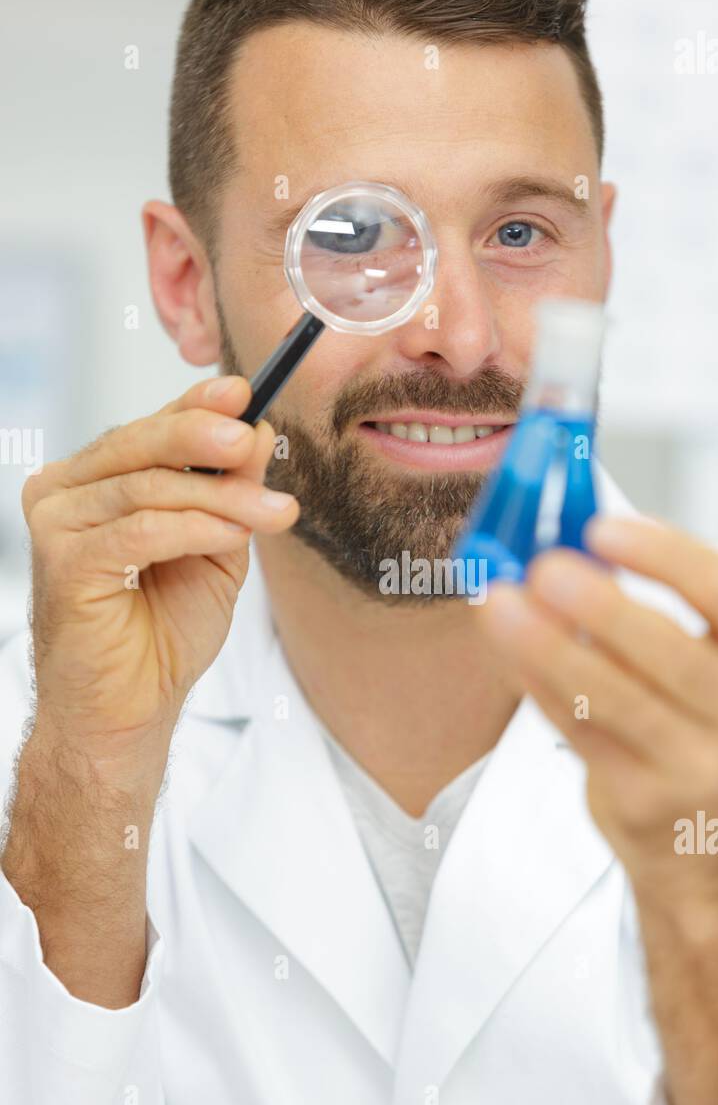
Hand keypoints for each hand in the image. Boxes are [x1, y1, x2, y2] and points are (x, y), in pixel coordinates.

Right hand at [22, 375, 298, 757]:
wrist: (130, 711)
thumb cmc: (164, 633)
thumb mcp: (215, 548)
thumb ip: (230, 491)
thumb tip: (256, 430)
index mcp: (96, 481)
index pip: (149, 429)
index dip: (197, 405)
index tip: (247, 393)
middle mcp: (66, 492)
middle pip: (142, 445)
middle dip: (207, 437)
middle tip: (254, 437)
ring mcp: (57, 525)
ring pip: (149, 487)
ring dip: (221, 497)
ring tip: (273, 514)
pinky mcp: (63, 562)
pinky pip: (141, 530)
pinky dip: (195, 528)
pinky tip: (234, 536)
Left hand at [475, 516, 717, 901]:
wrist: (713, 848)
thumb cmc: (700, 730)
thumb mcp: (713, 666)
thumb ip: (650, 605)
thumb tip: (560, 539)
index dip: (662, 553)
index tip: (600, 528)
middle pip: (670, 649)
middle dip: (599, 603)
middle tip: (541, 567)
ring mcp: (702, 768)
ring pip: (614, 697)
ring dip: (548, 645)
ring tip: (499, 603)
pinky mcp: (646, 802)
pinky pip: (580, 732)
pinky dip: (538, 685)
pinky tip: (508, 650)